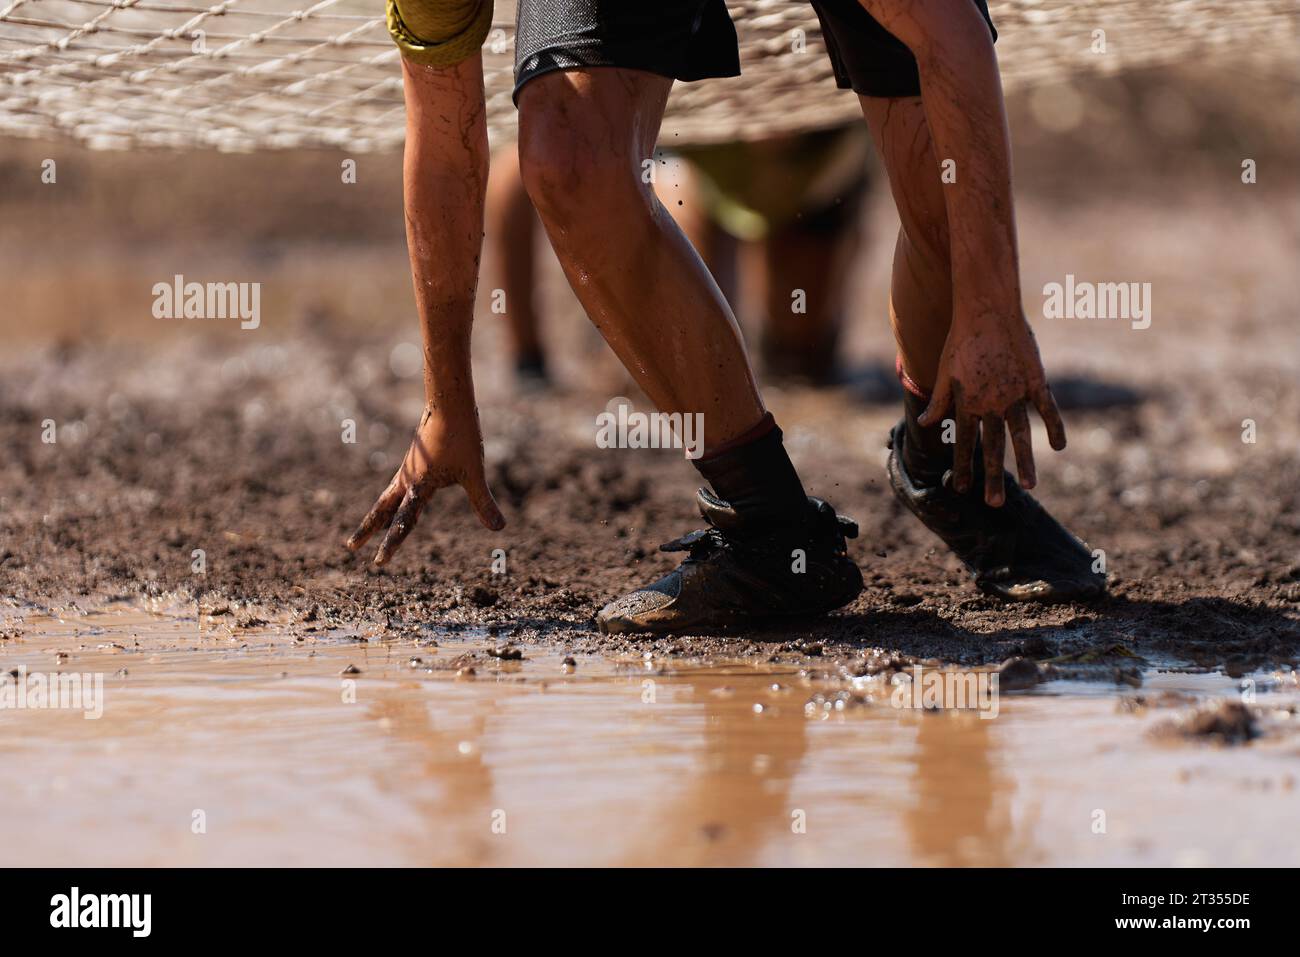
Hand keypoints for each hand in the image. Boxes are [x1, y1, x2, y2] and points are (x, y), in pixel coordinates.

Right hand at [347, 403, 504, 564]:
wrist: (448, 403)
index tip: (378, 562)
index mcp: (419, 485)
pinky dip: (393, 498)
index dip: (391, 543)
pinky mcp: (415, 461)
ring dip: (379, 514)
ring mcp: (409, 469)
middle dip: (368, 529)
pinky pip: (399, 485)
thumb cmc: (461, 436)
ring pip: (388, 496)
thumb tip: (499, 529)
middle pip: (382, 509)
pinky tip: (400, 497)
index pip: (403, 521)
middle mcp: (408, 479)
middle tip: (350, 546)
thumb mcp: (474, 472)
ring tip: (373, 528)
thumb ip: (483, 502)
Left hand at [918, 309, 1066, 506]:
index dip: (962, 467)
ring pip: (1021, 435)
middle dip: (992, 477)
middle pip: (992, 447)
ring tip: (1030, 486)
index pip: (963, 443)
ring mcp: (1015, 393)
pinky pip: (1048, 409)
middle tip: (994, 504)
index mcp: (966, 403)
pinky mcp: (1035, 380)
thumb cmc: (960, 339)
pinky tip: (1059, 447)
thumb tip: (926, 421)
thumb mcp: (943, 371)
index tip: (960, 489)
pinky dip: (1055, 428)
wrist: (987, 310)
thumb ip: (938, 400)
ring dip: (1025, 462)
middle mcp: (991, 403)